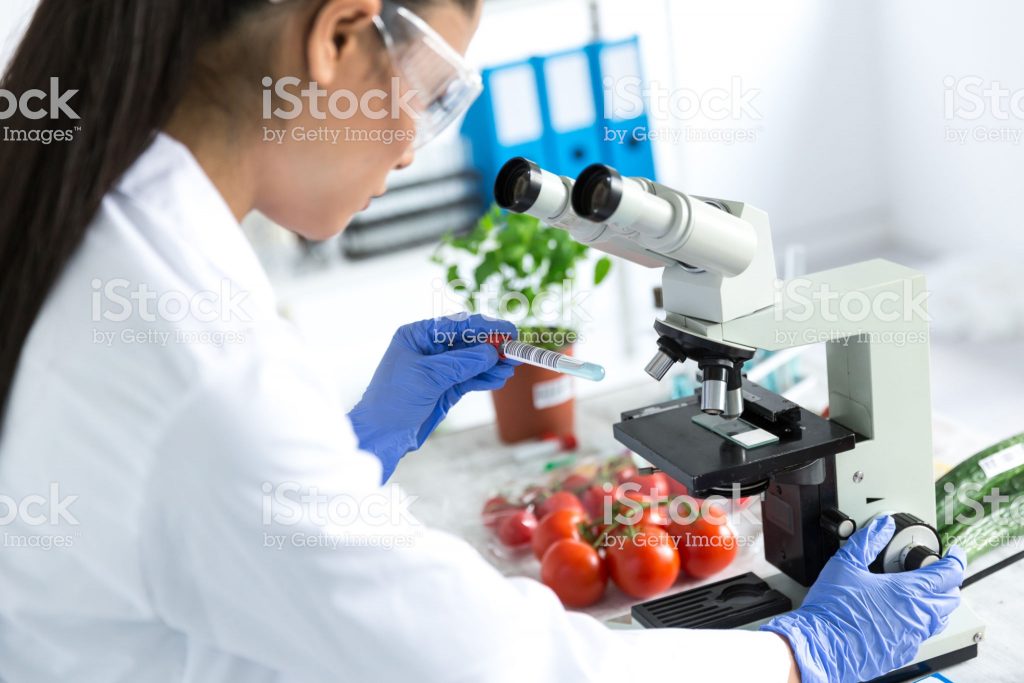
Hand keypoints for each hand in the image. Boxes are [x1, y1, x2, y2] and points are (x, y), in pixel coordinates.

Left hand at [348, 314, 517, 481]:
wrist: (380, 435)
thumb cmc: (392, 400)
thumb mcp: (428, 377)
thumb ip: (461, 363)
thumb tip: (491, 352)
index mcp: (418, 335)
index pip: (457, 325)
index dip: (484, 327)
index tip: (508, 331)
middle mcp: (429, 349)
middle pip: (468, 342)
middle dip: (492, 346)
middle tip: (515, 350)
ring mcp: (438, 370)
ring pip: (472, 362)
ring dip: (492, 364)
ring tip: (510, 367)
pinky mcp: (445, 388)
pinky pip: (470, 379)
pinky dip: (485, 378)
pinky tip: (499, 378)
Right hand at [761, 515, 963, 682]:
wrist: (821, 645)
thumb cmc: (832, 609)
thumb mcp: (846, 564)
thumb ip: (868, 541)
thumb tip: (882, 526)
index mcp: (908, 591)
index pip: (949, 574)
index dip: (956, 560)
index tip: (954, 553)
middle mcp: (917, 616)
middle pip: (952, 598)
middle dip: (949, 582)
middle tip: (937, 571)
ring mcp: (913, 636)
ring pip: (940, 619)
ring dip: (937, 603)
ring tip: (922, 593)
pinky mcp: (903, 652)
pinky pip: (923, 635)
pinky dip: (920, 622)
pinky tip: (901, 615)